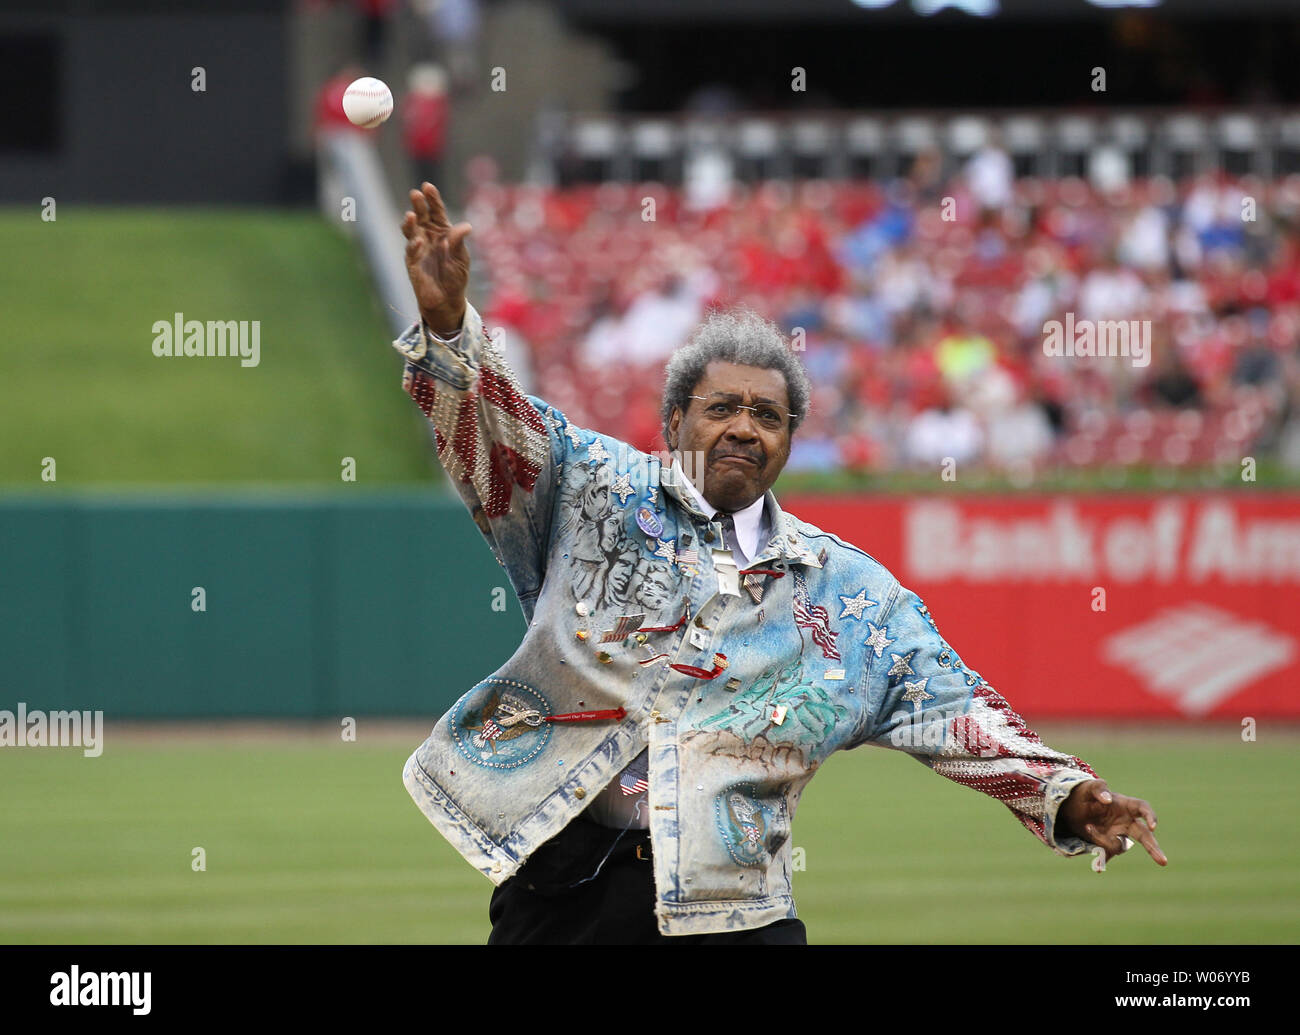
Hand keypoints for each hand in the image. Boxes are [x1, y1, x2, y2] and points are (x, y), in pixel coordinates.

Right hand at [401, 182, 470, 335]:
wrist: (447, 300)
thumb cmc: (456, 277)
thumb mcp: (462, 259)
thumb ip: (459, 242)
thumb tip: (466, 226)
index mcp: (442, 232)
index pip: (436, 212)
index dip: (432, 199)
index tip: (428, 187)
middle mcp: (428, 236)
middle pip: (421, 216)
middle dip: (419, 205)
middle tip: (416, 194)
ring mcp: (418, 248)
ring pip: (411, 230)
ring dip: (409, 222)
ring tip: (411, 215)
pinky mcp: (412, 263)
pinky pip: (411, 252)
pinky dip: (413, 246)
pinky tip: (417, 241)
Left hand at [1060, 779, 1166, 865]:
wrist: (1071, 807)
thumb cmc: (1085, 793)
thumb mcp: (1088, 787)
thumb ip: (1098, 788)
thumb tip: (1108, 799)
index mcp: (1125, 805)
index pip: (1143, 808)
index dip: (1150, 816)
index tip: (1152, 827)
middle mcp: (1125, 821)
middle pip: (1144, 835)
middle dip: (1153, 848)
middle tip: (1163, 861)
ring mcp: (1117, 833)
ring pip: (1119, 845)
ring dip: (1104, 840)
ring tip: (1087, 827)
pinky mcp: (1106, 843)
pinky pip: (1107, 854)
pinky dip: (1102, 860)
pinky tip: (1099, 868)